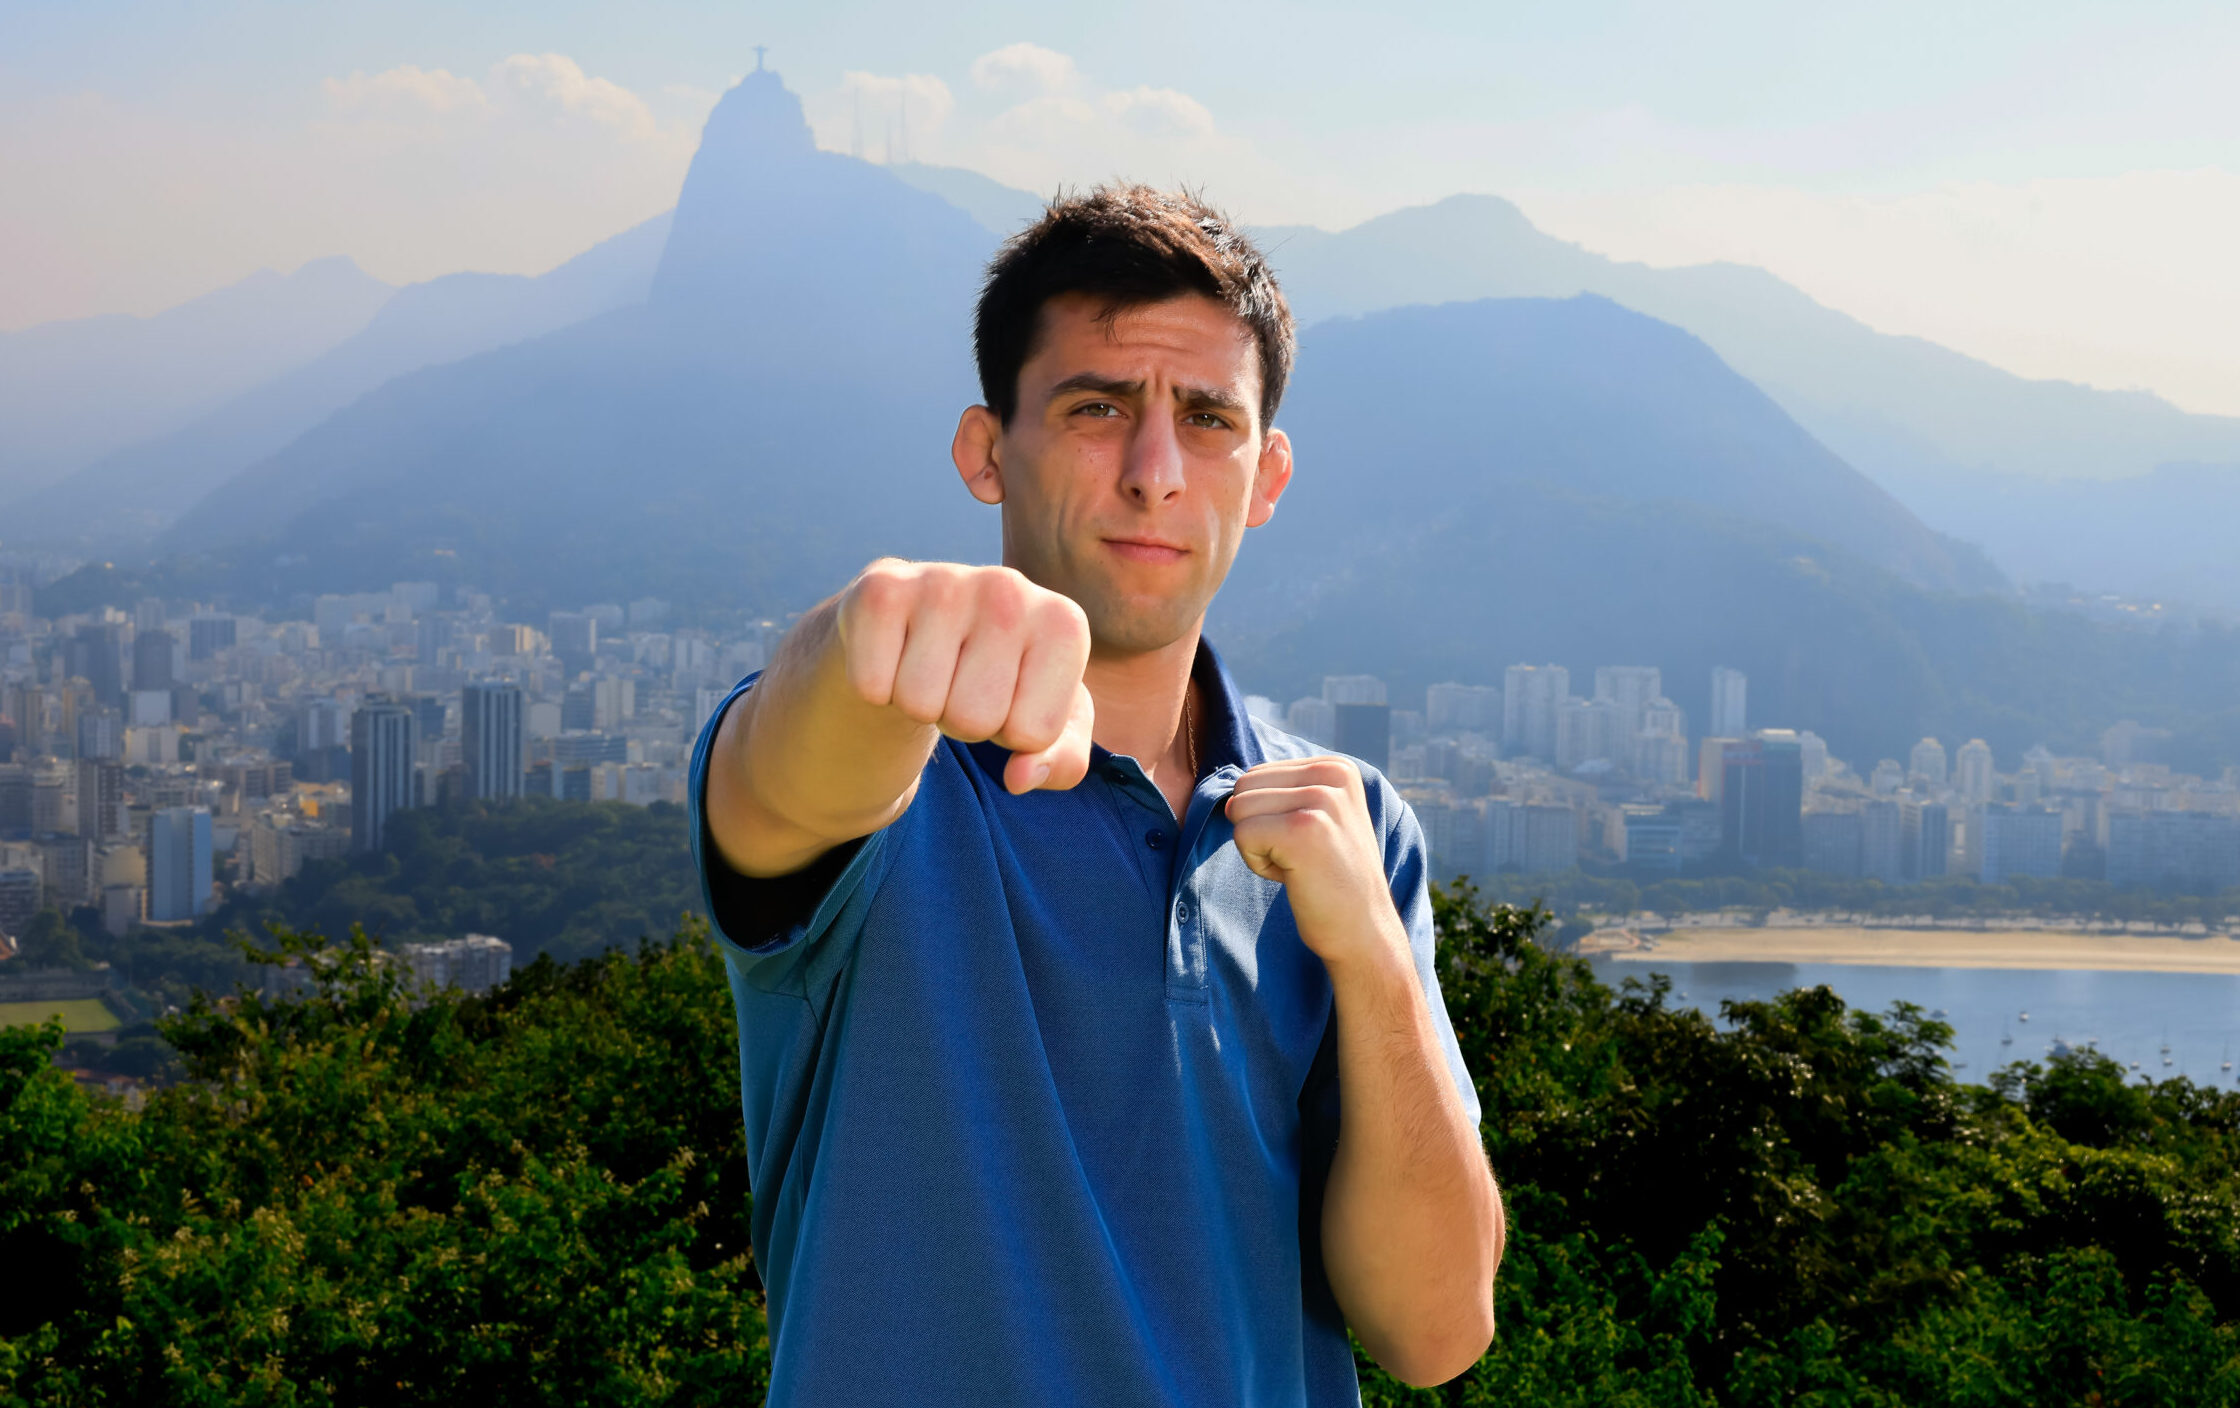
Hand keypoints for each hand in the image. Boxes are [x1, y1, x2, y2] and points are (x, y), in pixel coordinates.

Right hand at [835, 559, 1094, 794]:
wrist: (925, 621)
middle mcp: (1010, 589)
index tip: (1007, 697)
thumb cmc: (1000, 677)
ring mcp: (944, 582)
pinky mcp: (882, 589)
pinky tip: (896, 653)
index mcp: (1064, 624)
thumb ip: (1061, 761)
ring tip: (933, 667)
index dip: (1011, 733)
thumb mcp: (1046, 721)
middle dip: (963, 721)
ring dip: (920, 704)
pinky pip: (871, 685)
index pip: (1032, 734)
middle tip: (961, 683)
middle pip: (974, 719)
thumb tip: (1020, 777)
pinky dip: (877, 687)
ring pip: (919, 704)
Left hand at [1226, 757, 1407, 970]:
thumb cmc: (1331, 878)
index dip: (1268, 817)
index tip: (1306, 842)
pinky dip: (1258, 864)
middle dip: (1258, 828)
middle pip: (1244, 787)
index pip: (1256, 774)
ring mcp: (1320, 800)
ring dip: (1258, 847)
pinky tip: (1294, 876)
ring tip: (1299, 865)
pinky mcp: (1303, 829)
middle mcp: (1332, 775)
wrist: (1363, 930)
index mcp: (1336, 767)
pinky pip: (1243, 835)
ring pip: (1239, 809)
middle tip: (1300, 857)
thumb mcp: (1321, 818)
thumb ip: (1284, 794)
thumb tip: (1230, 797)